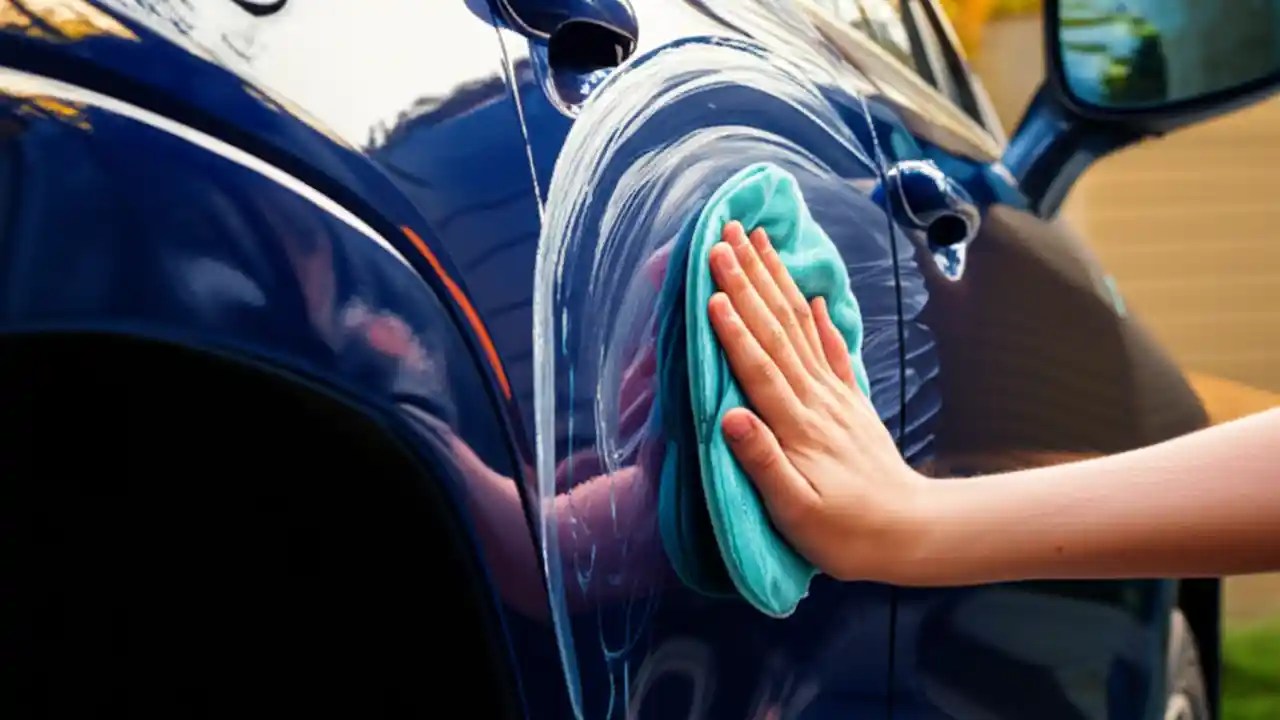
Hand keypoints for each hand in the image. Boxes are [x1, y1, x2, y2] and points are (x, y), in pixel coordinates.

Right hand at [707, 221, 924, 582]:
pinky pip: (834, 353)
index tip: (712, 289)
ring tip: (759, 244)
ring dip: (778, 284)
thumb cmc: (846, 534)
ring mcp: (836, 400)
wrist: (913, 535)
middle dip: (749, 283)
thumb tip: (730, 418)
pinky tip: (815, 296)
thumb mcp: (796, 513)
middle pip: (777, 333)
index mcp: (797, 428)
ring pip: (803, 329)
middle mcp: (817, 402)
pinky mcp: (852, 405)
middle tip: (725, 239)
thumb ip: (762, 463)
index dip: (734, 329)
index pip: (759, 367)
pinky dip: (823, 321)